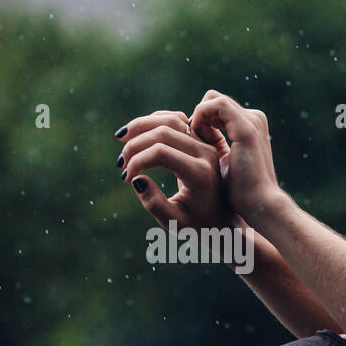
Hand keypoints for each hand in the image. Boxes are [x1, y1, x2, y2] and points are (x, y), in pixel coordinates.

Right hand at [117, 110, 238, 234]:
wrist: (223, 219)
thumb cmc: (198, 225)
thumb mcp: (175, 223)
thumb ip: (155, 204)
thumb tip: (136, 178)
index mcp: (201, 174)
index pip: (161, 152)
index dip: (137, 161)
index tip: (126, 178)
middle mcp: (207, 155)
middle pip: (163, 132)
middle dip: (134, 145)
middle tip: (121, 163)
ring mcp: (206, 145)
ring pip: (170, 120)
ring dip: (141, 127)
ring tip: (122, 141)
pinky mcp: (202, 140)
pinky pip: (176, 121)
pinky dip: (153, 122)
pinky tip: (136, 136)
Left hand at [188, 90, 286, 226]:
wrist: (258, 205)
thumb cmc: (240, 191)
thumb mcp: (223, 161)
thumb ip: (214, 143)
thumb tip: (193, 131)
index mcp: (250, 127)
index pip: (217, 108)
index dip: (200, 120)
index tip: (192, 142)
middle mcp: (254, 120)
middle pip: (214, 100)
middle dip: (198, 116)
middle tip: (190, 140)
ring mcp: (252, 121)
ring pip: (213, 99)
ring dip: (197, 116)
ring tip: (193, 140)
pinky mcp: (246, 128)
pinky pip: (215, 104)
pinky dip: (200, 116)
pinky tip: (196, 136)